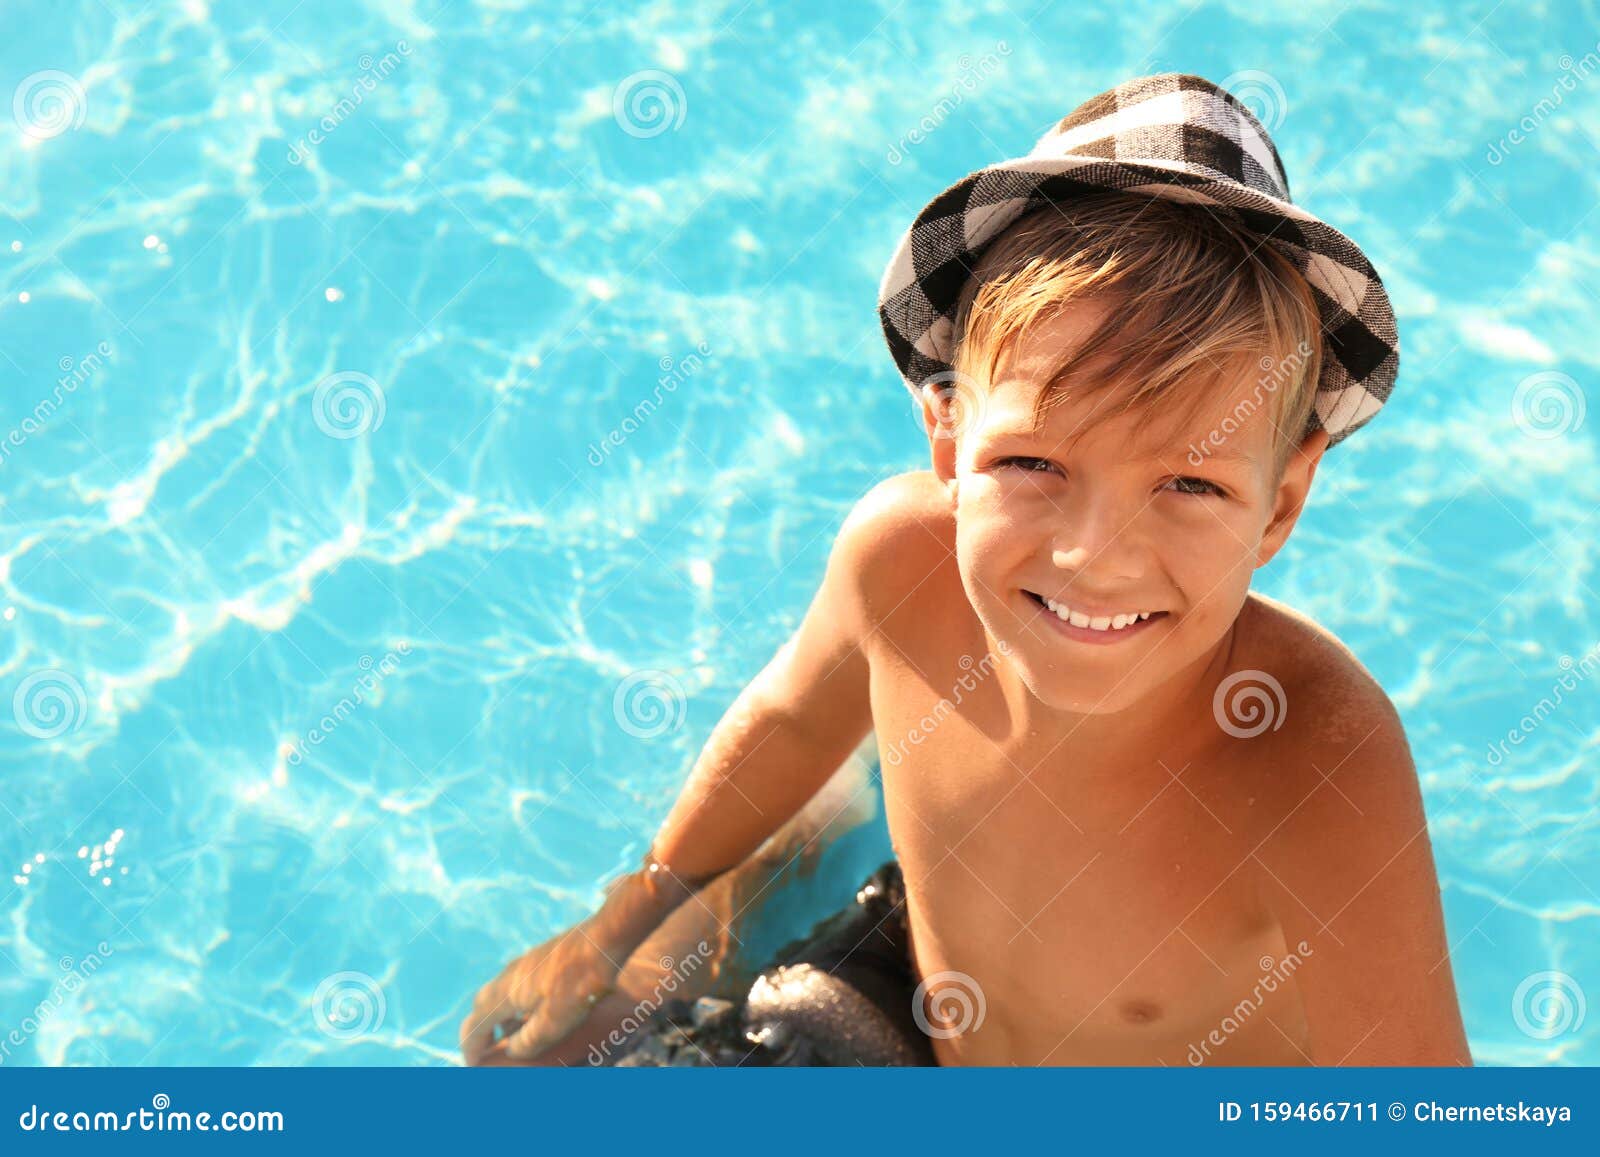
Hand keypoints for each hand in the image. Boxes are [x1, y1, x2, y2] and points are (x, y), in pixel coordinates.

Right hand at [459, 923, 623, 1064]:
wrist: (604, 942)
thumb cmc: (578, 986)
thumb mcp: (552, 1024)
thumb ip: (526, 1042)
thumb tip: (511, 1049)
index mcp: (506, 993)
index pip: (476, 1024)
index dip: (472, 1048)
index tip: (473, 1065)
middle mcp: (509, 975)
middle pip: (483, 1004)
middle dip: (481, 1030)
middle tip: (487, 1050)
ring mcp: (526, 962)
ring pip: (502, 992)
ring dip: (501, 1016)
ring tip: (514, 1035)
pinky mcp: (543, 956)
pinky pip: (518, 983)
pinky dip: (517, 1003)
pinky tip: (536, 1010)